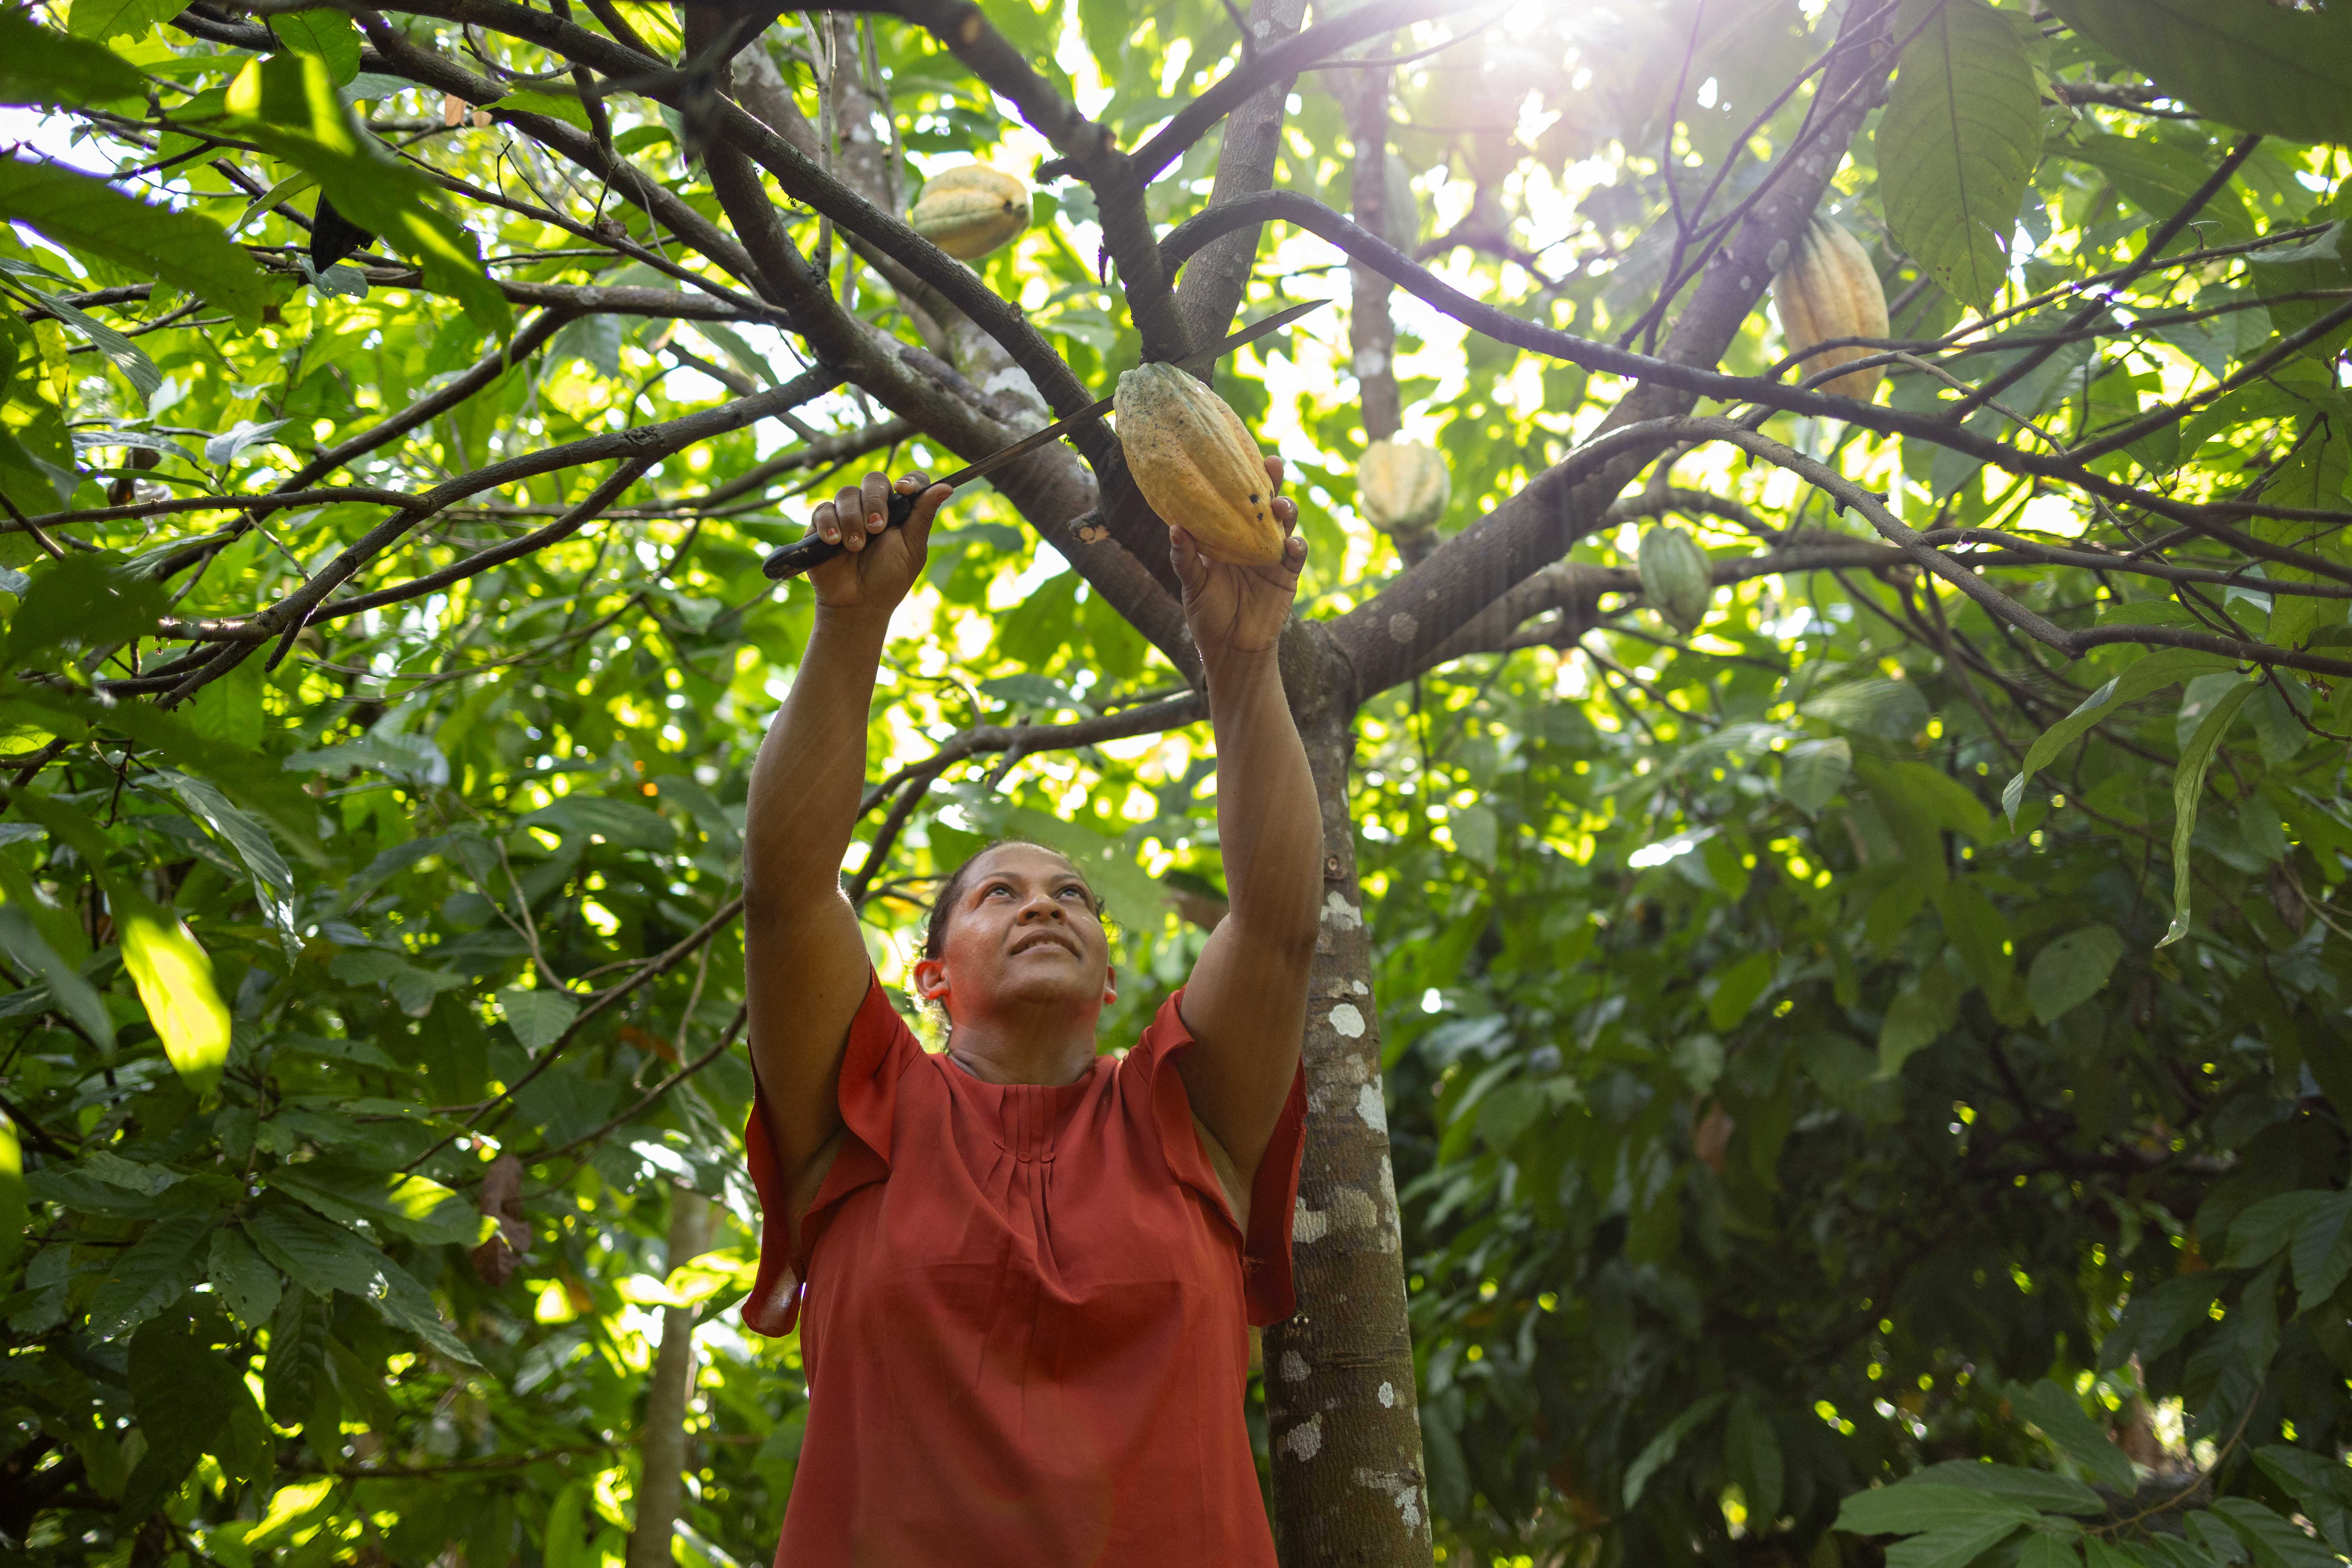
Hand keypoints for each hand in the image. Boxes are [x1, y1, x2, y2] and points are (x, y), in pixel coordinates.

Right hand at [805, 471, 948, 615]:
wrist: (857, 604)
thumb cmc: (889, 578)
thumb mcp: (912, 548)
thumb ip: (923, 515)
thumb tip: (947, 487)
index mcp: (900, 511)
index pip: (908, 481)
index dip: (909, 480)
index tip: (905, 490)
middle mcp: (873, 506)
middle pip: (874, 480)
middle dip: (875, 501)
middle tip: (876, 528)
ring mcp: (847, 514)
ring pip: (847, 494)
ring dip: (852, 519)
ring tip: (855, 546)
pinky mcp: (822, 524)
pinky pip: (822, 509)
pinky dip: (829, 524)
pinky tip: (835, 542)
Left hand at [1171, 456, 1304, 662]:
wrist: (1231, 649)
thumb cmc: (1207, 614)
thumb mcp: (1192, 585)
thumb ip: (1186, 558)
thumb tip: (1174, 527)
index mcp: (1227, 535)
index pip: (1235, 501)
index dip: (1241, 478)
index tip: (1240, 454)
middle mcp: (1252, 539)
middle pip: (1265, 504)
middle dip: (1272, 482)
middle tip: (1272, 464)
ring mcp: (1272, 555)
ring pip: (1285, 523)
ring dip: (1286, 510)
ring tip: (1280, 507)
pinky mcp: (1288, 574)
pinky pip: (1296, 554)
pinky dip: (1296, 546)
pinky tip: (1291, 543)